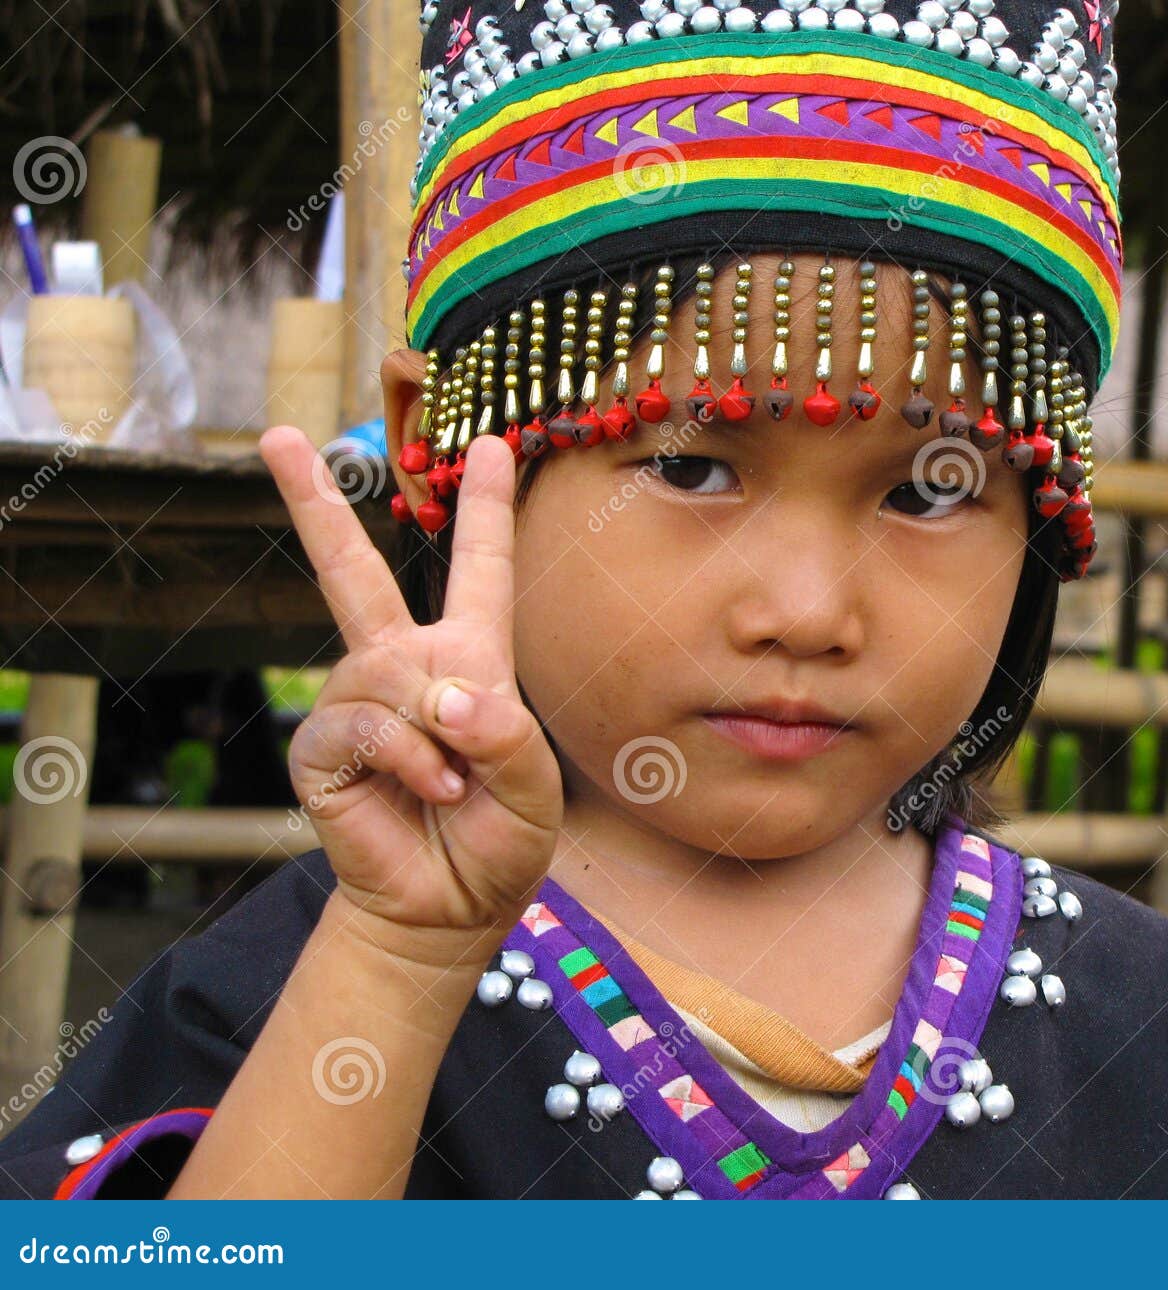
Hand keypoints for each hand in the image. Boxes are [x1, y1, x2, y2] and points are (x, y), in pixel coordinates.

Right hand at [260, 426, 561, 966]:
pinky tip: (425, 787)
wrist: (450, 905)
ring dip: (432, 731)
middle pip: (353, 571)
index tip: (498, 446)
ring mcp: (357, 701)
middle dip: (314, 502)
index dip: (488, 511)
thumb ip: (504, 733)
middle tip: (277, 436)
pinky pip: (362, 723)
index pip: (480, 572)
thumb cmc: (499, 837)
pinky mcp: (323, 744)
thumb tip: (444, 695)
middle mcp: (406, 665)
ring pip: (386, 671)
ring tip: (453, 780)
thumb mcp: (533, 786)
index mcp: (470, 658)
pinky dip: (405, 758)